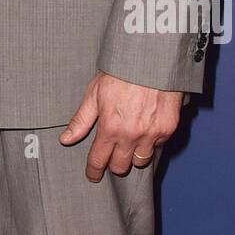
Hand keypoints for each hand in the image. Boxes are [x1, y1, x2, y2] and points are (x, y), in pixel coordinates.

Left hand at [58, 72, 185, 180]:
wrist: (150, 59)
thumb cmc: (120, 73)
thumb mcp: (94, 93)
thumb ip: (81, 120)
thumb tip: (65, 139)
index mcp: (110, 128)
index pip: (99, 160)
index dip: (94, 171)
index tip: (92, 175)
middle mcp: (131, 136)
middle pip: (121, 167)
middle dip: (114, 163)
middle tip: (112, 153)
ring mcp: (152, 134)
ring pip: (141, 160)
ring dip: (133, 154)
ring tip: (129, 141)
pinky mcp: (168, 129)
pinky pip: (158, 146)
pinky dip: (151, 142)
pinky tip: (146, 129)